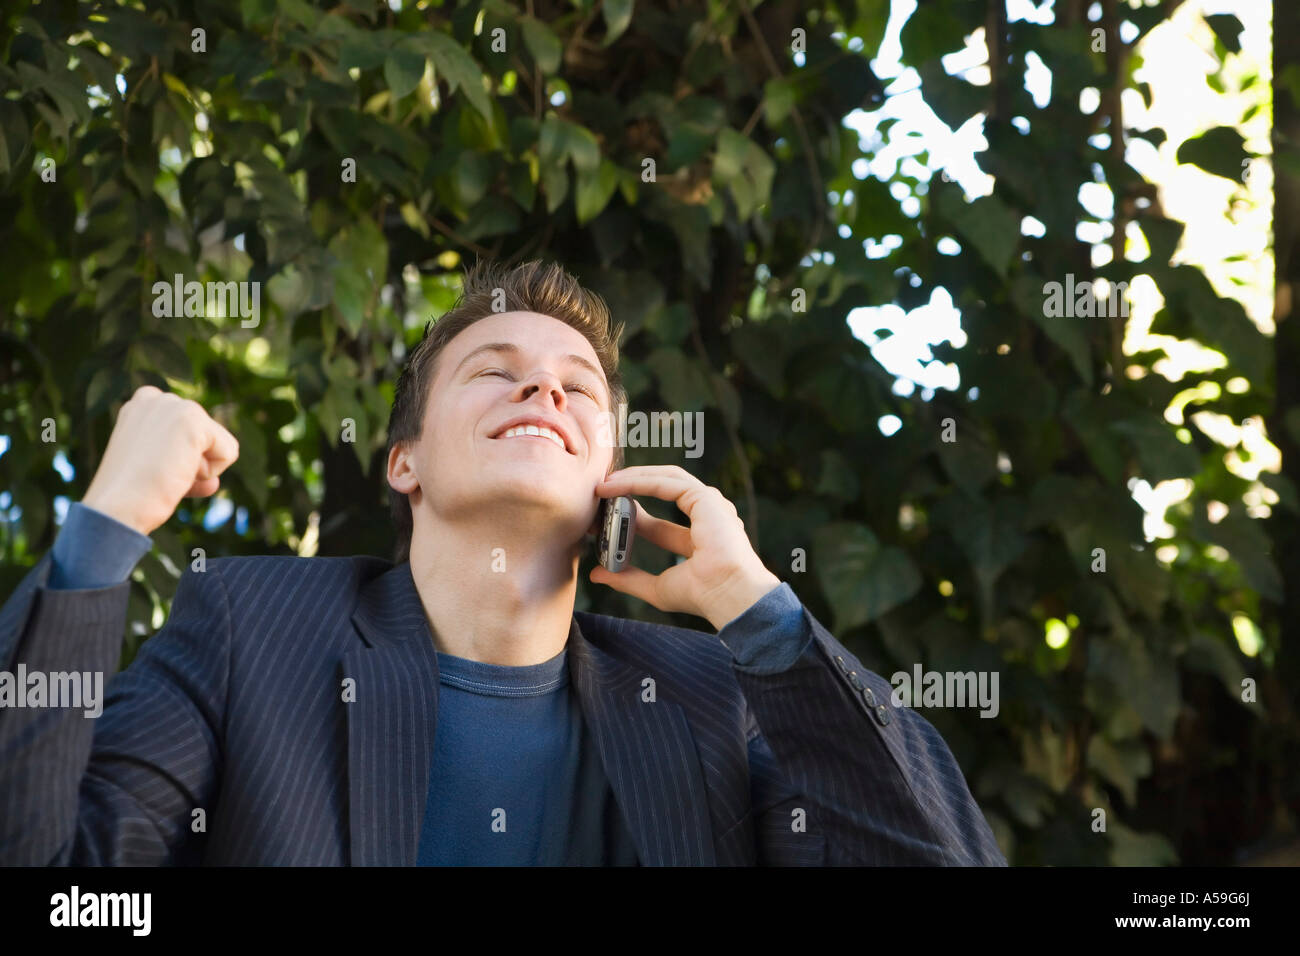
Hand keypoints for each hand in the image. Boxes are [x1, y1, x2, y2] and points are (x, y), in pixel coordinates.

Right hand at [81, 385, 239, 536]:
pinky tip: (177, 472)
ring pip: (220, 444)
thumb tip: (213, 483)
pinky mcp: (191, 418)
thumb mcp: (158, 470)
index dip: (181, 461)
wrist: (117, 508)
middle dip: (192, 465)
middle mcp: (156, 398)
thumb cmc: (132, 497)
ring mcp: (173, 404)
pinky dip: (210, 472)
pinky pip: (229, 452)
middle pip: (208, 438)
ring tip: (166, 473)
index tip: (150, 470)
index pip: (191, 434)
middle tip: (158, 474)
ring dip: (200, 469)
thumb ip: (183, 464)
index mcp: (141, 407)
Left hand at [589, 466, 780, 630]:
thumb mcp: (657, 587)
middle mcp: (706, 517)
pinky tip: (615, 486)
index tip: (605, 517)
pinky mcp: (705, 498)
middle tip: (601, 491)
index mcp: (698, 540)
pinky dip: (638, 481)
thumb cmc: (702, 596)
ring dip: (632, 478)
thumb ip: (628, 579)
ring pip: (665, 479)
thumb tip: (597, 574)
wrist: (727, 595)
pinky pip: (666, 482)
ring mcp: (709, 504)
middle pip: (662, 491)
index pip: (657, 524)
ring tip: (603, 484)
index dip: (631, 517)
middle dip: (631, 487)